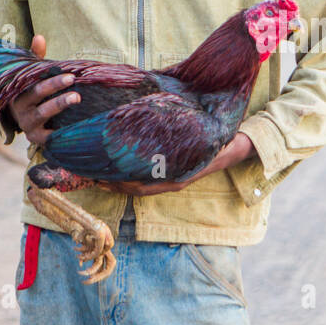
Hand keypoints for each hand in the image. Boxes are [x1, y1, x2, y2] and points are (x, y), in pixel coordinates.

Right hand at [8, 34, 78, 146]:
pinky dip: (59, 132)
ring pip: (42, 114)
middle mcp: (20, 108)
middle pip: (37, 96)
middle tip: (72, 80)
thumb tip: (40, 37)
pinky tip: (74, 127)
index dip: (50, 78)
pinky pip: (47, 137)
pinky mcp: (36, 138)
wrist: (23, 120)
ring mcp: (28, 124)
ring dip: (58, 105)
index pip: (33, 82)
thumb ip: (36, 57)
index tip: (69, 74)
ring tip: (76, 97)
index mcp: (18, 91)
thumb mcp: (32, 75)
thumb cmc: (31, 91)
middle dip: (54, 87)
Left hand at [94, 133, 254, 196]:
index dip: (120, 186)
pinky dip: (128, 174)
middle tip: (90, 174)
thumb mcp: (202, 143)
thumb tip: (159, 136)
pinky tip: (117, 164)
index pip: (142, 188)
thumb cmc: (218, 144)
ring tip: (97, 170)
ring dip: (117, 180)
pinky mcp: (169, 172)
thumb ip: (181, 142)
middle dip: (112, 184)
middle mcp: (170, 181)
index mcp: (176, 179)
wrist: (234, 148)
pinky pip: (145, 177)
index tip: (101, 179)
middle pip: (135, 188)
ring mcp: (170, 178)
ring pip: (138, 184)